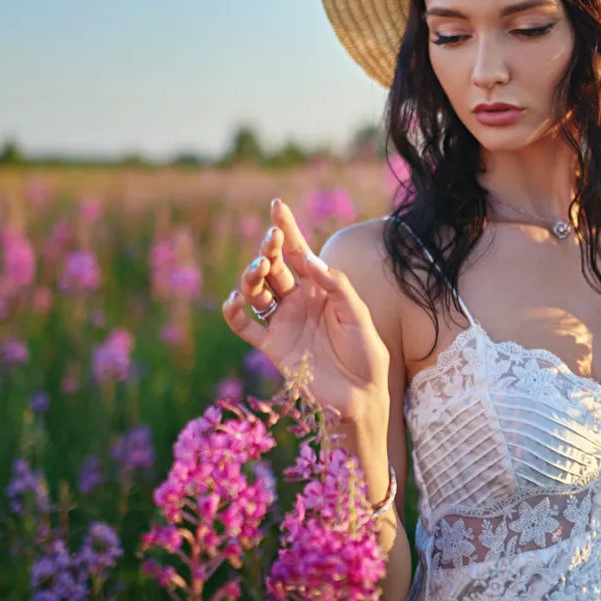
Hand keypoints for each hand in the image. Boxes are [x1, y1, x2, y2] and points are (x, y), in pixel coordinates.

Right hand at [222, 198, 390, 423]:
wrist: (361, 395)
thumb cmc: (366, 352)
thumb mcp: (358, 314)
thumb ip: (336, 285)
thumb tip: (309, 258)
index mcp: (320, 286)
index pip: (298, 251)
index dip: (286, 228)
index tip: (276, 205)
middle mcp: (298, 300)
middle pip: (274, 267)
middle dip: (268, 249)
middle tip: (270, 240)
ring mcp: (283, 322)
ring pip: (257, 292)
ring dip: (251, 277)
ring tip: (258, 269)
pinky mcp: (272, 346)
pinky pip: (246, 326)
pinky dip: (234, 313)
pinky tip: (235, 301)